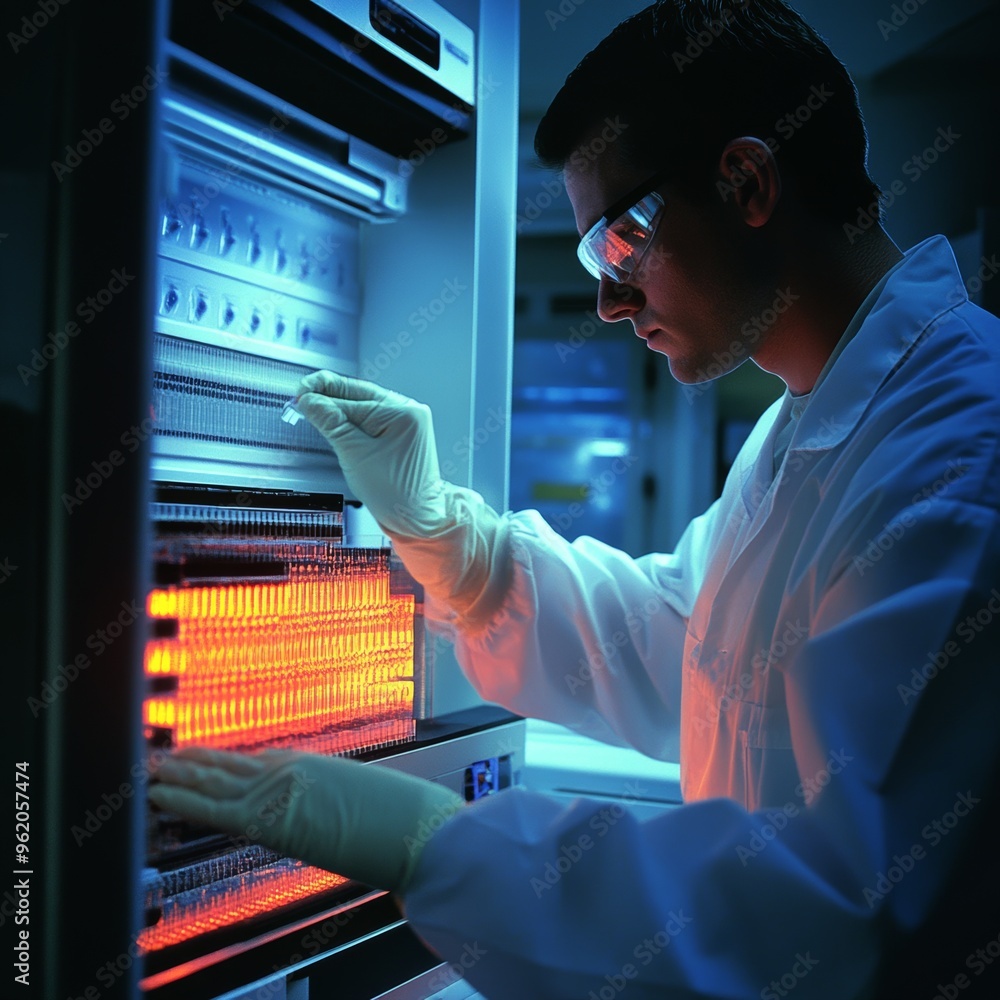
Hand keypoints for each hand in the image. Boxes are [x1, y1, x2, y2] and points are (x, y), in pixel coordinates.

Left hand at [147, 747, 463, 893]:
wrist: (420, 830)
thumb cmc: (414, 825)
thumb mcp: (379, 806)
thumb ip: (355, 807)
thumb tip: (361, 826)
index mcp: (319, 769)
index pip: (265, 764)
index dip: (236, 764)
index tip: (218, 760)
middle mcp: (295, 773)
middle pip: (237, 766)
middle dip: (203, 762)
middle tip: (174, 754)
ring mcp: (281, 789)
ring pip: (218, 780)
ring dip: (183, 775)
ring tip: (158, 766)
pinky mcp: (270, 816)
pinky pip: (214, 807)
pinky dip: (184, 799)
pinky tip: (159, 793)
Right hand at [296, 370, 442, 538]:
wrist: (416, 516)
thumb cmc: (395, 492)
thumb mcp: (354, 455)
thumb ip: (331, 424)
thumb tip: (310, 401)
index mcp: (401, 412)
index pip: (350, 395)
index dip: (320, 394)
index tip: (299, 396)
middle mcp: (409, 410)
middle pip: (357, 394)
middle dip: (327, 397)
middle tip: (301, 401)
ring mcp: (407, 419)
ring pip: (363, 404)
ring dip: (338, 408)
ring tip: (314, 412)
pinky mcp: (402, 430)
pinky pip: (371, 417)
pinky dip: (352, 420)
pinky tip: (336, 422)